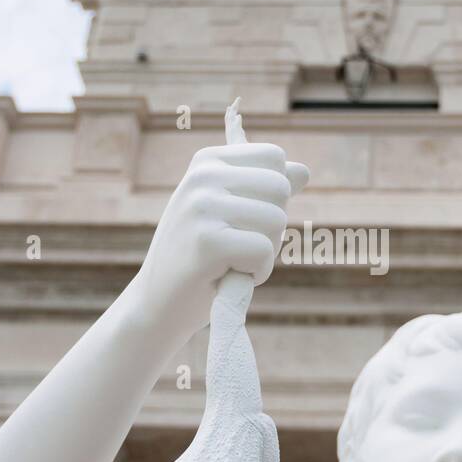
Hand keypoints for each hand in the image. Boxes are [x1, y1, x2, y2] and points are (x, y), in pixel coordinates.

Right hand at [130, 137, 308, 342]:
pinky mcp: (208, 242)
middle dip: (271, 225)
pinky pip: (264, 251)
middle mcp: (201, 176)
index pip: (274, 157)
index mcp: (207, 161)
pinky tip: (228, 277)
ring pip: (276, 220)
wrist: (158, 304)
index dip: (274, 194)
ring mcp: (202, 207)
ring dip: (264, 252)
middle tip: (237, 246)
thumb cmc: (199, 257)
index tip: (243, 218)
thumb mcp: (229, 213)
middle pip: (280, 188)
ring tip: (230, 262)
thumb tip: (303, 170)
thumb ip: (264, 189)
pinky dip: (257, 272)